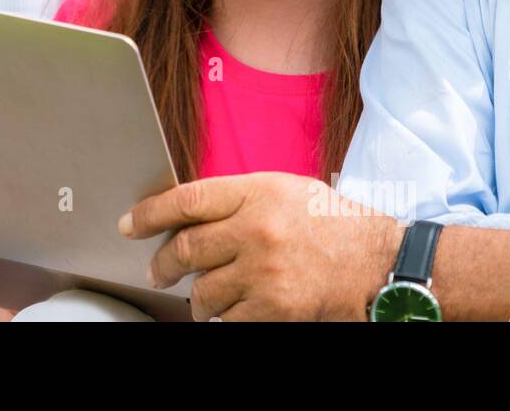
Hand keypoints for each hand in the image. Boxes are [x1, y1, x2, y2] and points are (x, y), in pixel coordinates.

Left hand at [119, 173, 398, 320]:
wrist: (380, 262)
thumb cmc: (333, 223)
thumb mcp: (284, 190)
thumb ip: (238, 199)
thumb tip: (187, 216)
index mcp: (257, 192)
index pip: (187, 200)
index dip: (150, 214)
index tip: (129, 224)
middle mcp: (257, 230)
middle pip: (186, 249)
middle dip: (163, 264)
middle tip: (157, 271)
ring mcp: (265, 272)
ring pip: (203, 290)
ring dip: (197, 297)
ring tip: (204, 296)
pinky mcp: (276, 308)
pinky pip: (229, 319)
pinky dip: (225, 318)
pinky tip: (233, 310)